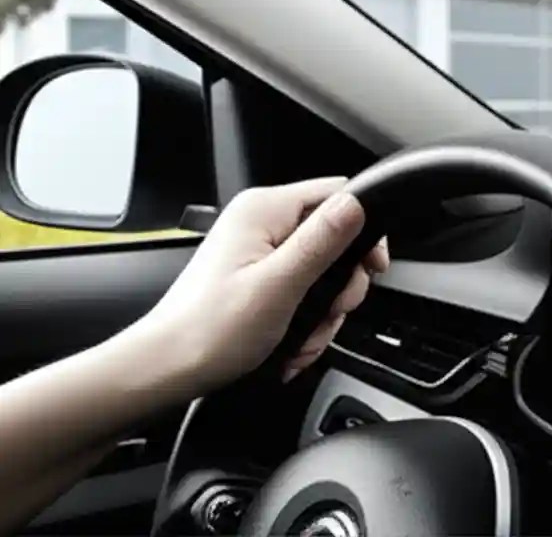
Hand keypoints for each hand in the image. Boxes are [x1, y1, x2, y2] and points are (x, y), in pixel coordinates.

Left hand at [132, 177, 388, 394]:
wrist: (166, 370)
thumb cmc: (209, 331)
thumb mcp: (278, 285)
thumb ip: (321, 242)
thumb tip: (357, 203)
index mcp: (264, 210)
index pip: (338, 194)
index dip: (364, 231)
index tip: (371, 268)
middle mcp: (262, 224)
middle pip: (336, 239)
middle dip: (341, 286)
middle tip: (330, 312)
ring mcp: (260, 252)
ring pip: (324, 273)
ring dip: (324, 312)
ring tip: (303, 338)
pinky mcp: (260, 278)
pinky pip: (304, 291)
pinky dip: (307, 321)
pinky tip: (294, 343)